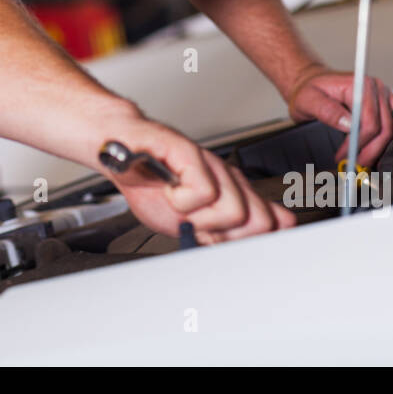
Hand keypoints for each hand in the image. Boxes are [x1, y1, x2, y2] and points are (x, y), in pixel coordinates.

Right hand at [99, 120, 294, 243]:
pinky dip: (181, 201)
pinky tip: (169, 191)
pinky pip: (203, 192)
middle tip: (197, 223)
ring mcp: (213, 165)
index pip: (272, 223)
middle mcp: (229, 178)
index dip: (252, 243)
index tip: (222, 244)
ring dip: (201, 217)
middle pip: (259, 221)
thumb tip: (257, 242)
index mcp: (234, 193)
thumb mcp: (190, 219)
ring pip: (234, 210)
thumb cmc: (151, 182)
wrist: (120, 149)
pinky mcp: (192, 153)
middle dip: (226, 234)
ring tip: (180, 205)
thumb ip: (224, 232)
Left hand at [284, 64, 392, 168]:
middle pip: (386, 127)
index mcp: (359, 85)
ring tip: (367, 159)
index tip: (345, 156)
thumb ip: (327, 111)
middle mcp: (376, 88)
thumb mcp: (308, 99)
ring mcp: (385, 95)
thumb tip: (348, 124)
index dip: (359, 143)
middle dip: (370, 150)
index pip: (369, 121)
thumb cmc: (310, 90)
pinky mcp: (388, 103)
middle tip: (354, 163)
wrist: (312, 82)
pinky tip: (378, 149)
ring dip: (386, 147)